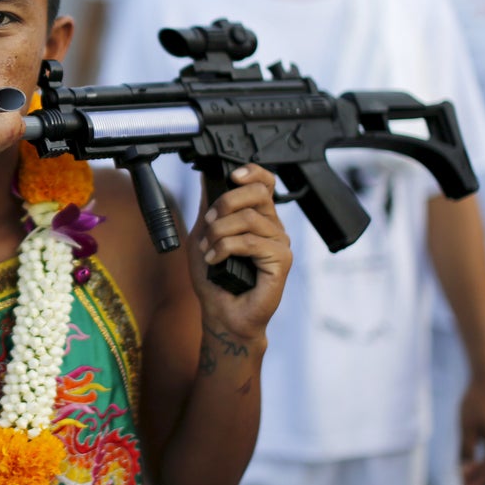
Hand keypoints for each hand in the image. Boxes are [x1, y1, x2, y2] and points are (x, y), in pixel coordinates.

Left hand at [189, 164, 291, 341]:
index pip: (265, 183)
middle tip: (209, 223)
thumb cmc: (214, 277)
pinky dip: (225, 248)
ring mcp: (279, 243)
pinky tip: (215, 260)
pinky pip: (251, 242)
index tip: (233, 175)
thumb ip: (208, 206)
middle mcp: (272, 227)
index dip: (252, 172)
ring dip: (219, 232)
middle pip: (258, 193)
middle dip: (225, 203)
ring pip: (249, 218)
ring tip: (208, 250)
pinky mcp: (281, 260)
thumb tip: (207, 176)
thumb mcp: (203, 234)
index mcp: (258, 217)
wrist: (221, 312)